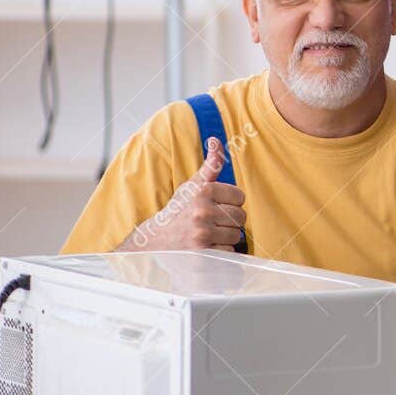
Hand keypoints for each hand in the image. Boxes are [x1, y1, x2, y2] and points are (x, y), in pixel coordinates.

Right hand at [121, 138, 247, 251]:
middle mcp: (201, 212)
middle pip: (241, 217)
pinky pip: (229, 252)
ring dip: (225, 237)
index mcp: (202, 192)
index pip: (240, 196)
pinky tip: (205, 247)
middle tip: (210, 221)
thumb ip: (210, 165)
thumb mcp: (192, 185)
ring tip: (207, 234)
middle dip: (229, 220)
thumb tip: (215, 139)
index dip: (230, 202)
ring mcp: (201, 234)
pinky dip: (221, 252)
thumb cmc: (178, 211)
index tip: (215, 205)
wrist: (154, 241)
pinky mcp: (203, 255)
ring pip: (236, 235)